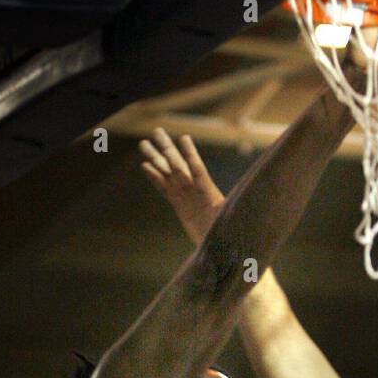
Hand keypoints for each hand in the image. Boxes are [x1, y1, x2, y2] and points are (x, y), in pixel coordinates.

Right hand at [139, 128, 224, 246]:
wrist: (220, 246)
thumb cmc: (228, 233)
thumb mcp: (230, 222)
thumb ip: (228, 213)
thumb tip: (234, 211)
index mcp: (208, 193)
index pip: (198, 171)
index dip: (191, 156)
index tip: (184, 139)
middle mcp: (195, 190)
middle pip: (178, 165)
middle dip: (167, 148)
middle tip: (157, 131)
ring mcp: (185, 195)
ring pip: (167, 173)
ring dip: (156, 158)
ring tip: (143, 143)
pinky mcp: (179, 204)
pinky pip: (164, 188)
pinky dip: (154, 178)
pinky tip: (145, 166)